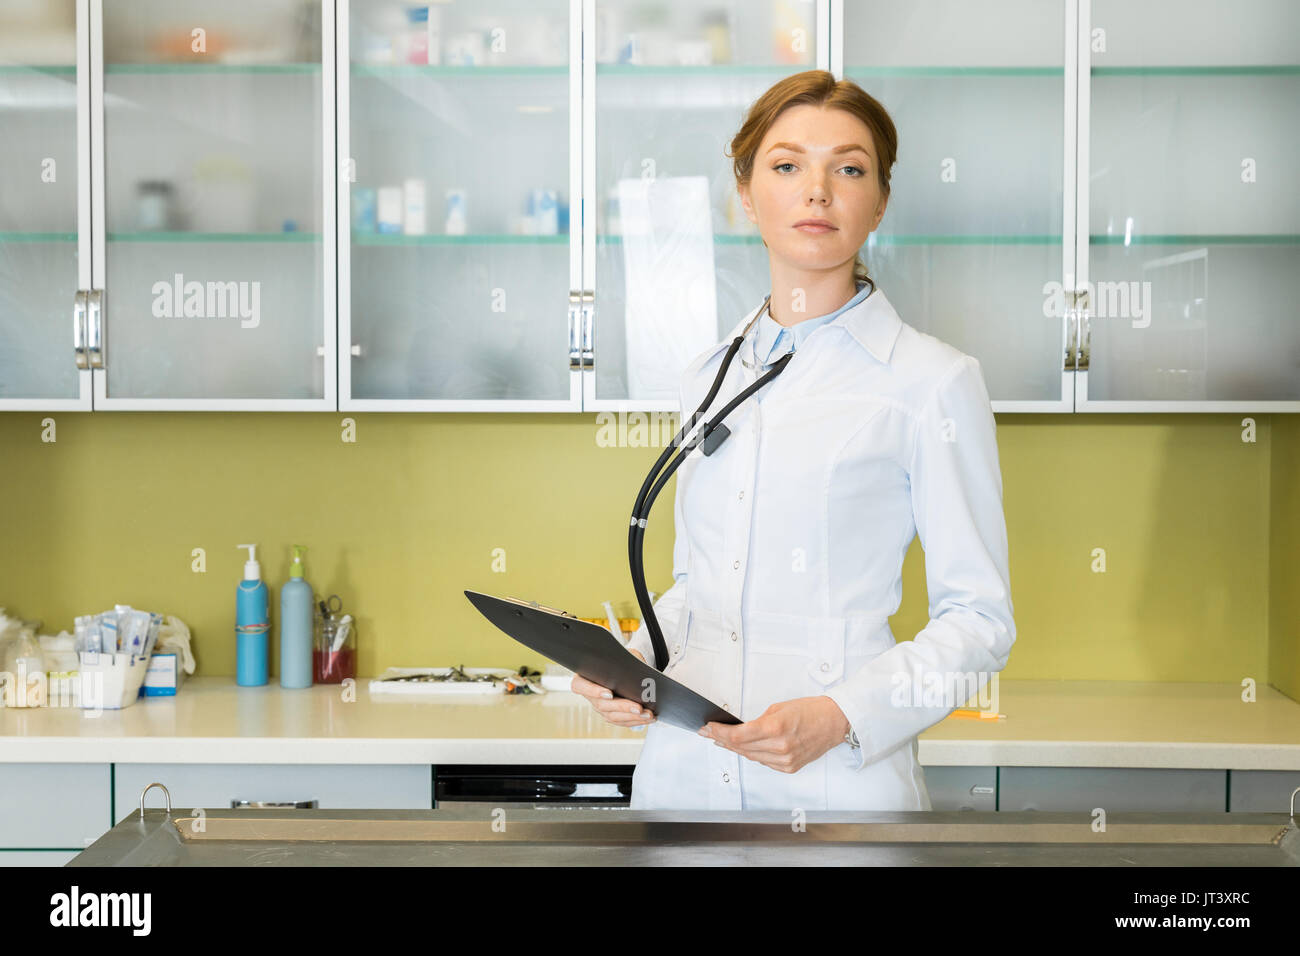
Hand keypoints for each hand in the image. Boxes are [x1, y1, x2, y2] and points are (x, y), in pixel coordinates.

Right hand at [570, 648, 656, 727]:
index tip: (609, 693)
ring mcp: (600, 707)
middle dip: (623, 707)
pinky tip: (649, 718)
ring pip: (613, 716)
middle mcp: (590, 695)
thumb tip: (633, 673)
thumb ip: (622, 662)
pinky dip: (637, 720)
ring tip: (648, 714)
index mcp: (584, 676)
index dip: (592, 691)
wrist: (626, 667)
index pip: (580, 686)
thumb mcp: (622, 655)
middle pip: (602, 705)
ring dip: (633, 716)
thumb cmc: (621, 659)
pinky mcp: (611, 715)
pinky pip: (622, 721)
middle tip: (639, 708)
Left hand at [699, 696, 849, 773]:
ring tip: (720, 741)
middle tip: (708, 733)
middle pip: (741, 747)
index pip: (738, 735)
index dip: (719, 732)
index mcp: (775, 728)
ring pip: (751, 757)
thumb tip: (740, 730)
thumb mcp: (779, 708)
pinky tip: (743, 749)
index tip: (708, 728)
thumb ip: (758, 721)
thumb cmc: (810, 710)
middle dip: (721, 739)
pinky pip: (764, 762)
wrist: (834, 722)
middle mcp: (780, 747)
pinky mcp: (790, 767)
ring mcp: (785, 760)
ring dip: (734, 749)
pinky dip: (752, 755)